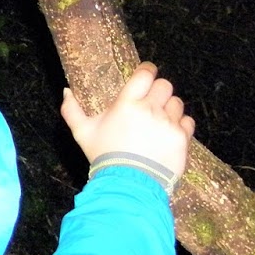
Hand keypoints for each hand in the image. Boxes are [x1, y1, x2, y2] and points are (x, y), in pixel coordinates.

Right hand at [61, 61, 195, 181]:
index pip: (145, 74)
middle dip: (159, 90)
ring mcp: (168, 124)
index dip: (148, 70)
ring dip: (169, 107)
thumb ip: (72, 110)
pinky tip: (170, 132)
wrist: (129, 184)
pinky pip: (188, 122)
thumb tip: (66, 92)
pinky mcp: (182, 139)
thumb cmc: (105, 156)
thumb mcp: (82, 133)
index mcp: (127, 103)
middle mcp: (150, 109)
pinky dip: (181, 124)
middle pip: (165, 85)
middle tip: (152, 99)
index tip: (147, 72)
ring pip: (177, 103)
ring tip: (161, 118)